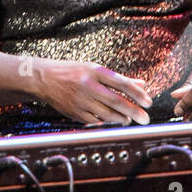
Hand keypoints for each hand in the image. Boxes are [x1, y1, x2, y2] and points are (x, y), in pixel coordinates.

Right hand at [35, 59, 152, 125]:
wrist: (43, 78)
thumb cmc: (72, 72)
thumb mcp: (95, 69)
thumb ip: (119, 78)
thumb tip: (141, 84)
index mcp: (95, 71)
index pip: (122, 83)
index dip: (137, 94)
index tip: (148, 102)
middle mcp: (88, 85)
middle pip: (116, 101)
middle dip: (134, 111)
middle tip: (145, 118)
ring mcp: (80, 100)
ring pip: (106, 114)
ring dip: (121, 119)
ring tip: (130, 120)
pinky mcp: (74, 112)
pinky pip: (94, 121)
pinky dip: (106, 123)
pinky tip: (113, 122)